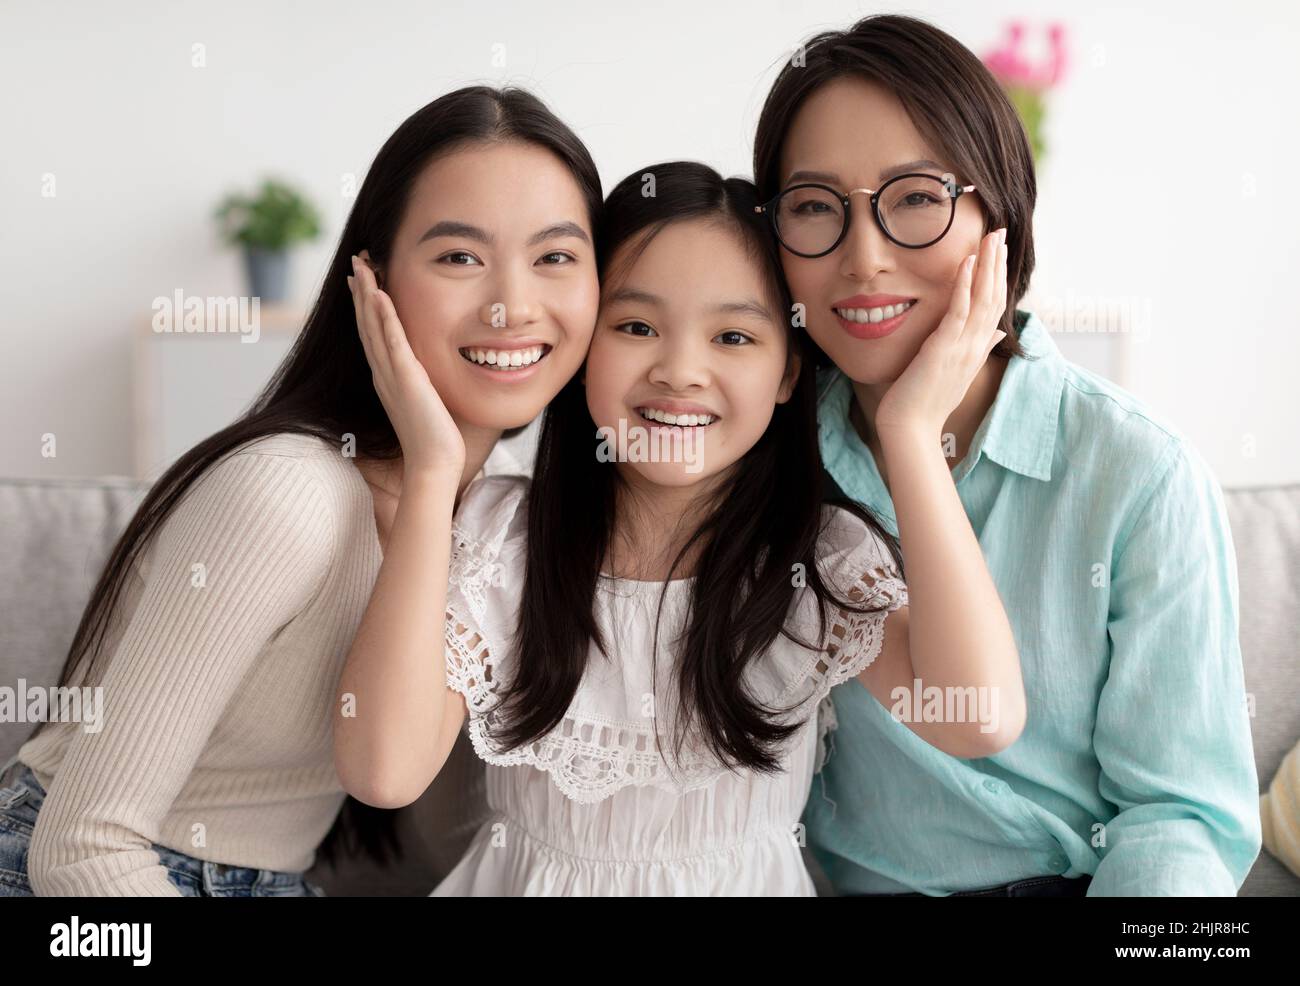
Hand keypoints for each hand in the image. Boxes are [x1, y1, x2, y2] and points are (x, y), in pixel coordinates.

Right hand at [348, 251, 464, 477]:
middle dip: (361, 291)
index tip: (363, 280)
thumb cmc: (435, 440)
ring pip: (373, 327)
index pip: (373, 334)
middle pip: (367, 324)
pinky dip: (384, 316)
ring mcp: (392, 375)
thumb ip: (421, 386)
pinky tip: (378, 293)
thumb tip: (426, 377)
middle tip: (357, 261)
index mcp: (388, 379)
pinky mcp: (406, 379)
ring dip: (367, 294)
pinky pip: (392, 341)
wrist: (435, 465)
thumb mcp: (425, 404)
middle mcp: (384, 374)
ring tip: (362, 265)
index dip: (366, 306)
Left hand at [874, 227, 1007, 440]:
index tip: (999, 251)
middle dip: (998, 262)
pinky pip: (959, 311)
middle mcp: (976, 346)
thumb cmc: (926, 402)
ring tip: (991, 237)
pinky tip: (967, 262)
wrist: (911, 428)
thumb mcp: (957, 372)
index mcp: (978, 350)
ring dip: (987, 265)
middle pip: (995, 296)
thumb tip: (998, 335)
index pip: (995, 305)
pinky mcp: (944, 348)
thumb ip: (978, 349)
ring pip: (983, 299)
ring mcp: (963, 347)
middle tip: (1001, 231)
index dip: (999, 276)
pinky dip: (965, 285)